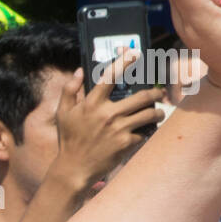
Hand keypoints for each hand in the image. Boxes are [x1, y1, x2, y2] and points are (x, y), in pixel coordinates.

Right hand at [51, 48, 164, 188]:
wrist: (74, 168)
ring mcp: (119, 129)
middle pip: (142, 97)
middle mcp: (107, 114)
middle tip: (158, 94)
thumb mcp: (63, 113)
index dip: (124, 62)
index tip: (135, 53)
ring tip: (158, 113)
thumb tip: (79, 71)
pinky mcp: (126, 143)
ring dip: (158, 112)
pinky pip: (144, 133)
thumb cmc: (69, 139)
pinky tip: (148, 130)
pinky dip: (148, 131)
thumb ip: (69, 90)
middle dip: (155, 93)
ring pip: (149, 114)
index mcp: (91, 103)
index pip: (110, 77)